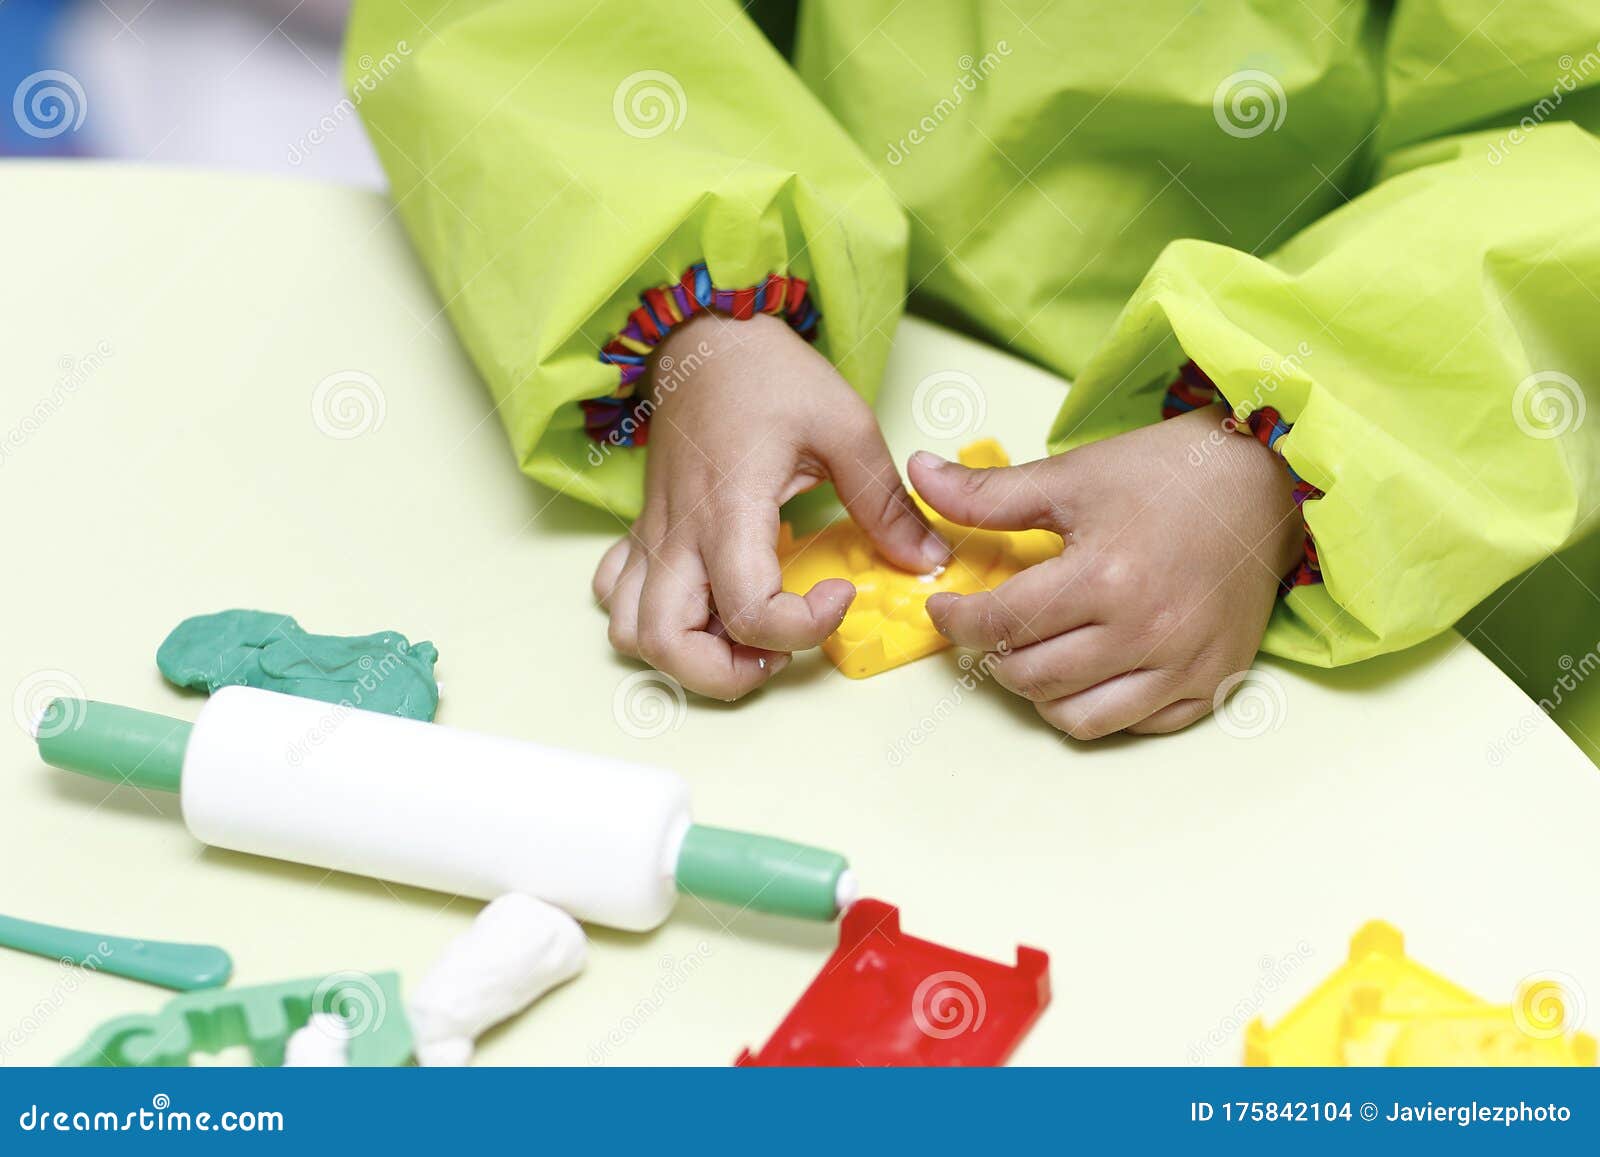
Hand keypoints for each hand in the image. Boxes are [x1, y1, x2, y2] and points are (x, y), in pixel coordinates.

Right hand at [593, 311, 948, 699]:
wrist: (706, 334)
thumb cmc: (768, 373)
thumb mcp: (845, 426)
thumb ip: (884, 502)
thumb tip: (925, 560)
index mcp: (730, 511)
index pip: (750, 612)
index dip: (804, 627)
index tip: (841, 594)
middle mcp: (680, 534)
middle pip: (668, 646)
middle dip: (727, 672)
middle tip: (779, 648)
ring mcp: (654, 535)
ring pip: (630, 632)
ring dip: (684, 654)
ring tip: (740, 634)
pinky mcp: (644, 529)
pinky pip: (615, 595)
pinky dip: (647, 616)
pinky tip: (699, 601)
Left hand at [908, 404, 1302, 737]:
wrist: (1264, 483)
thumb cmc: (1166, 475)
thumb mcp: (1071, 476)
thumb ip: (987, 493)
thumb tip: (916, 473)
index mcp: (1106, 577)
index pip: (1003, 623)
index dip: (958, 620)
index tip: (943, 608)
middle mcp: (1147, 632)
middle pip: (1033, 677)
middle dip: (994, 656)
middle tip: (988, 629)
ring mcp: (1184, 665)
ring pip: (1079, 717)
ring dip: (1039, 692)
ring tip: (1032, 653)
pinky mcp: (1213, 682)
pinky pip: (1137, 726)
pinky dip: (1099, 708)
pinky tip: (1087, 671)